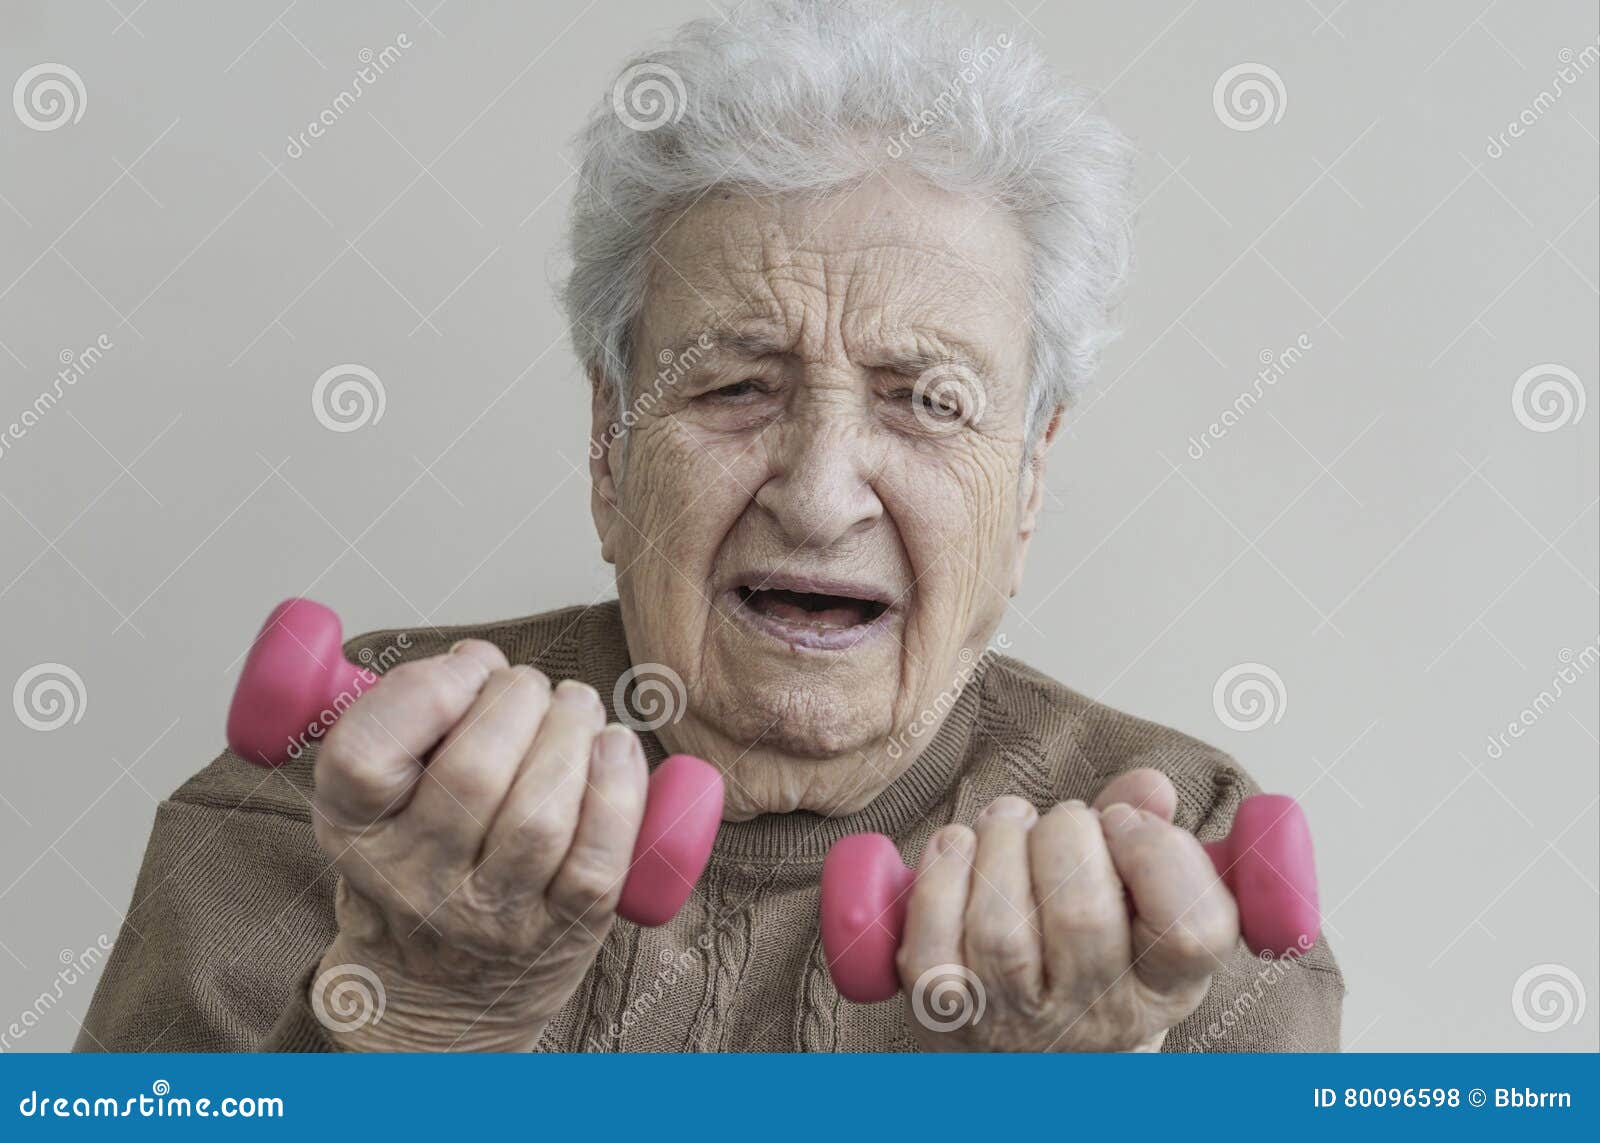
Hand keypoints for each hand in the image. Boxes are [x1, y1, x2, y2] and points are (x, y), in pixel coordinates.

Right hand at [308, 641, 648, 1050]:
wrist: (441, 992)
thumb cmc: (423, 863)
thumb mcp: (384, 795)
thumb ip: (419, 718)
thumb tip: (481, 661)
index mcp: (353, 829)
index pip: (363, 755)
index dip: (424, 691)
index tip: (467, 667)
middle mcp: (412, 880)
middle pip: (472, 772)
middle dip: (518, 700)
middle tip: (533, 687)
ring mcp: (488, 915)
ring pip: (539, 813)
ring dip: (571, 736)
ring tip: (577, 708)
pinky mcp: (560, 934)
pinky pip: (597, 860)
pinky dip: (619, 792)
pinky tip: (616, 750)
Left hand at [896, 769, 1238, 1051]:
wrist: (1021, 1045)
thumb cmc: (1087, 955)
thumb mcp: (1140, 906)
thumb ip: (1151, 837)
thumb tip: (1149, 785)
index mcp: (1165, 986)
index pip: (1190, 932)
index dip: (1156, 854)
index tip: (1124, 821)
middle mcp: (1095, 1016)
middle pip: (1082, 914)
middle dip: (1063, 833)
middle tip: (1058, 820)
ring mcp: (1015, 1020)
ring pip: (1000, 926)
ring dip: (999, 843)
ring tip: (1008, 824)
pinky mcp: (946, 1010)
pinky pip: (935, 934)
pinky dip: (941, 871)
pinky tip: (959, 847)